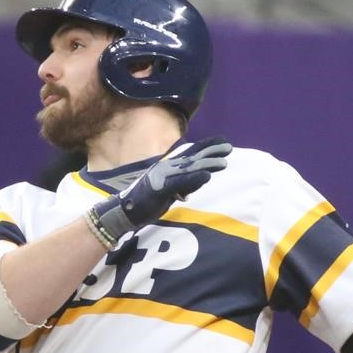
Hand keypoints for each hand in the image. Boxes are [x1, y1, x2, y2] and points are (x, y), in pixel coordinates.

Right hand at [85, 137, 231, 246]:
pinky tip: (207, 176)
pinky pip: (180, 183)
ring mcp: (164, 178)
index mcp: (169, 168)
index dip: (206, 147)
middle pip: (192, 158)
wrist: (123, 210)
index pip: (190, 154)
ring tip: (223, 162)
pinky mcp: (161, 189)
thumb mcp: (166, 191)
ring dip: (207, 164)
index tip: (223, 141)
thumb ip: (180, 186)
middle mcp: (167, 169)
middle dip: (211, 152)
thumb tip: (192, 187)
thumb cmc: (145, 201)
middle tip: (229, 147)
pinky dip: (194, 179)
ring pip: (189, 169)